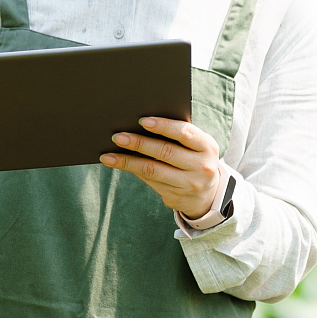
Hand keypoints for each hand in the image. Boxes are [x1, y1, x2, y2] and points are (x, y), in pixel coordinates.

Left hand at [102, 117, 223, 219]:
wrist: (208, 194)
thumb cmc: (195, 159)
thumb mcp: (197, 146)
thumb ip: (179, 136)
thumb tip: (141, 126)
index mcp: (207, 146)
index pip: (185, 133)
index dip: (163, 126)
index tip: (142, 121)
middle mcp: (201, 166)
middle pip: (165, 152)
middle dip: (139, 143)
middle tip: (118, 137)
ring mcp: (189, 184)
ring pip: (153, 170)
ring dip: (128, 161)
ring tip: (108, 155)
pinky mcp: (175, 197)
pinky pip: (150, 181)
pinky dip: (133, 171)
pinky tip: (119, 164)